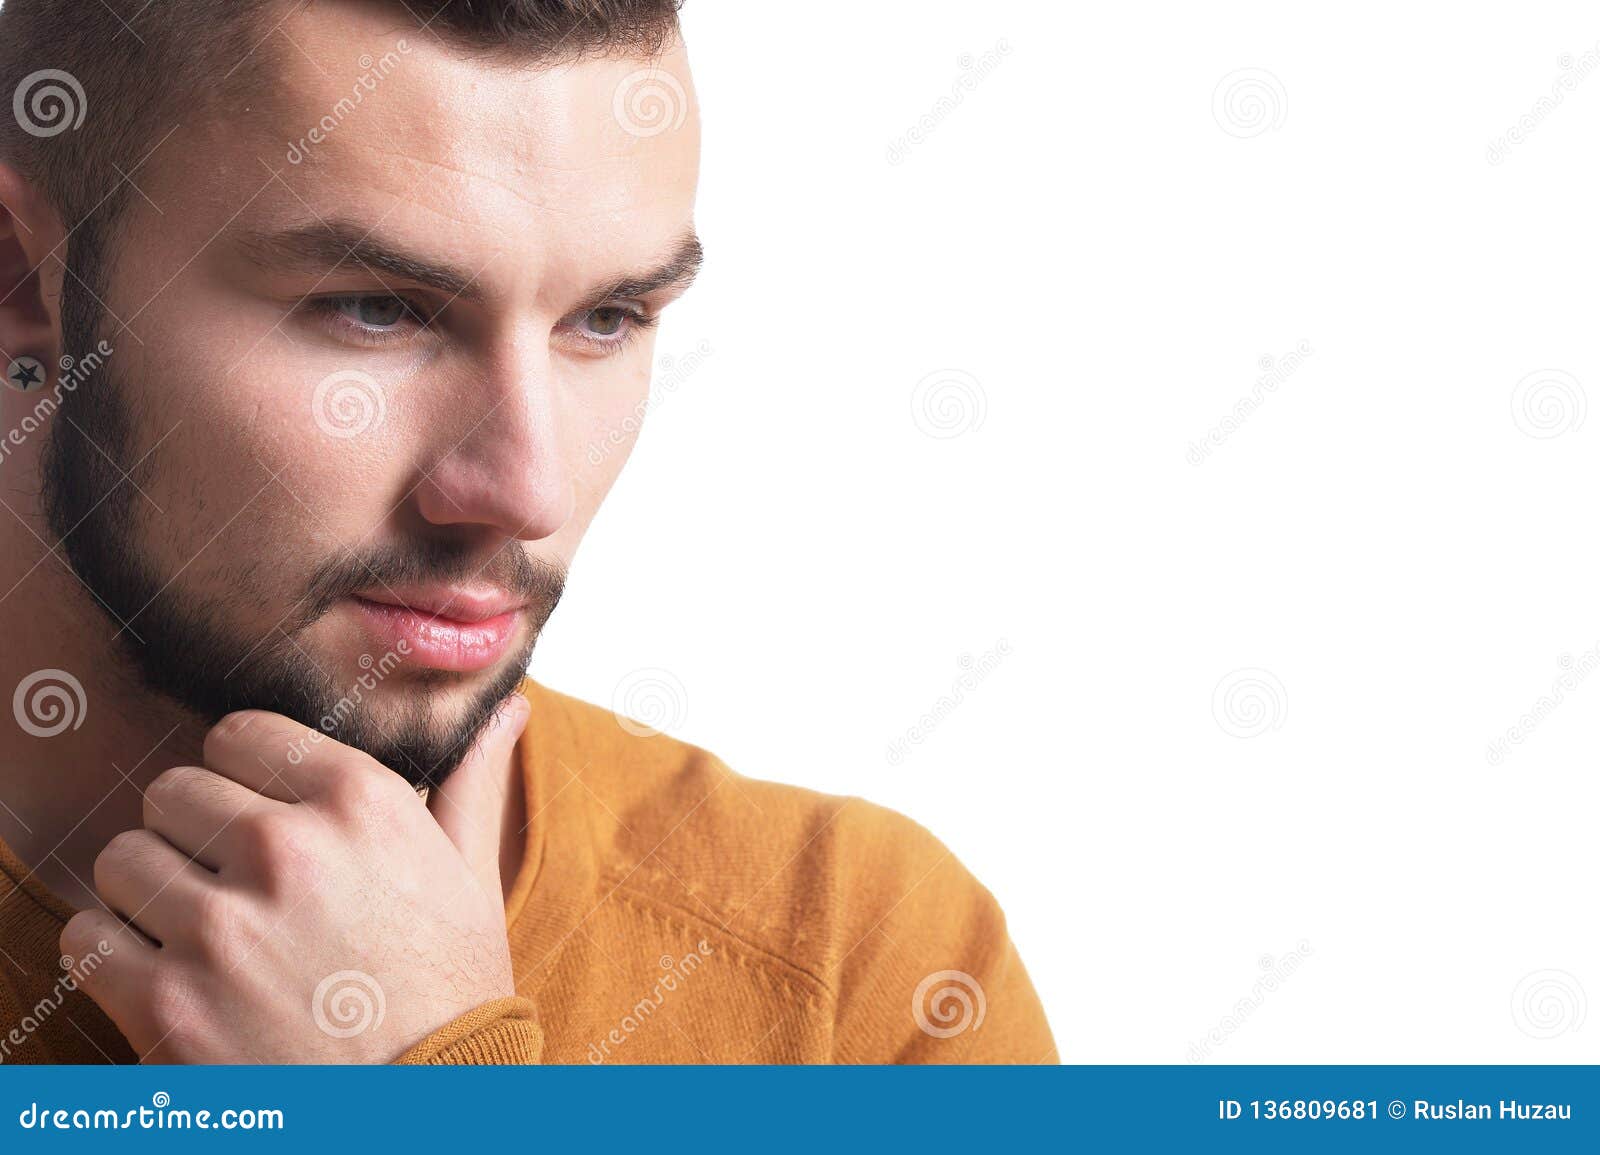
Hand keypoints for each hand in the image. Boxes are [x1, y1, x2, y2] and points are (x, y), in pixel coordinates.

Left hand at [61, 694, 530, 1062]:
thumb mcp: (472, 876)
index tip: (255, 819)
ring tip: (193, 932)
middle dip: (190, 836)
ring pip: (122, 860)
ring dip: (147, 894)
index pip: (237, 735)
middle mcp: (286, 847)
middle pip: (171, 792)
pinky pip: (87, 937)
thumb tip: (505, 707)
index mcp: (359, 801)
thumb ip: (470, 780)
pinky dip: (109, 954)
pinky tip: (160, 974)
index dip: (241, 778)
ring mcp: (221, 926)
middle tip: (226, 884)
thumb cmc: (454, 992)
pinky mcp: (166, 1002)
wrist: (431, 1110)